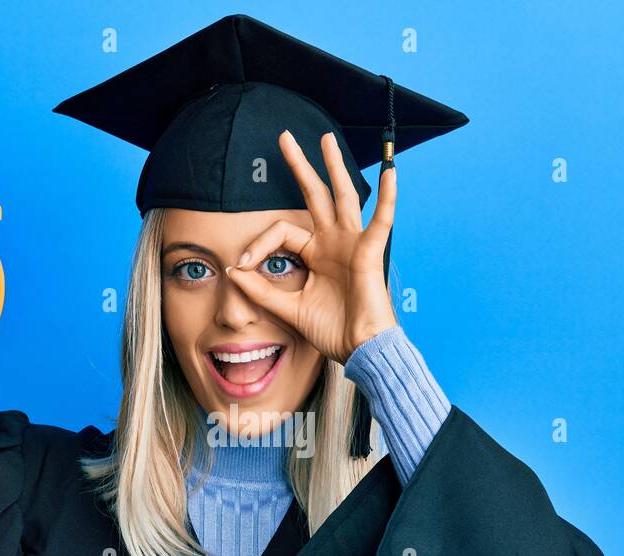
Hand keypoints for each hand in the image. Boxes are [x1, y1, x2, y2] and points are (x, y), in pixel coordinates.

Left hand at [225, 130, 397, 364]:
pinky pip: (381, 219)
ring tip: (324, 138)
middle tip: (284, 138)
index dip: (258, 244)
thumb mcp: (287, 308)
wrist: (358, 349)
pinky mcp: (370, 251)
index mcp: (315, 254)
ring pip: (342, 195)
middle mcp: (333, 242)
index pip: (282, 232)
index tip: (241, 265)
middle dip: (300, 167)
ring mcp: (352, 243)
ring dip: (334, 166)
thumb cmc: (331, 330)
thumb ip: (260, 289)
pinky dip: (388, 196)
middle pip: (315, 195)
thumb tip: (232, 270)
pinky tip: (391, 171)